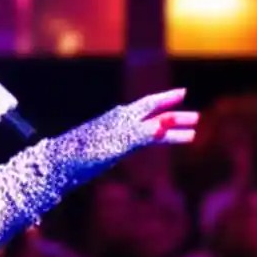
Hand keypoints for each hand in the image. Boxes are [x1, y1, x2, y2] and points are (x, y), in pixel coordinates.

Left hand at [48, 88, 197, 184]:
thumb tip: (165, 124)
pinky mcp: (111, 149)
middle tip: (196, 118)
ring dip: (168, 132)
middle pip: (153, 117)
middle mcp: (121, 123)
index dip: (167, 99)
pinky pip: (139, 141)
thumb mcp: (117, 143)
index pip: (150, 104)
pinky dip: (153, 140)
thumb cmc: (86, 152)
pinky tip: (155, 142)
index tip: (184, 92)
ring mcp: (116, 136)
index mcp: (122, 117)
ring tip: (189, 136)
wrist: (60, 165)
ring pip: (148, 130)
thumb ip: (141, 133)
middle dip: (175, 117)